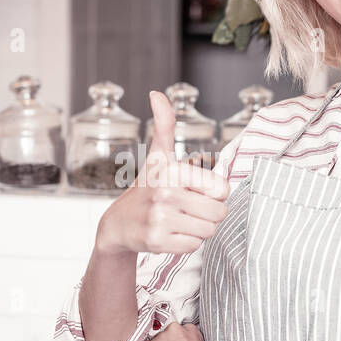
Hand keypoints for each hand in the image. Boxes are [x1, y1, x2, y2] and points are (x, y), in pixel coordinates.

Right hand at [94, 91, 229, 256]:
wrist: (118, 223)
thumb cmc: (146, 188)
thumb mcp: (158, 156)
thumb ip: (164, 125)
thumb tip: (157, 94)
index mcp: (171, 170)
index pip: (222, 189)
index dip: (212, 193)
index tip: (193, 191)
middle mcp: (164, 193)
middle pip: (219, 213)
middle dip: (207, 214)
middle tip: (186, 209)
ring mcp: (160, 219)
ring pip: (208, 231)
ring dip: (197, 229)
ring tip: (178, 221)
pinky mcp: (157, 242)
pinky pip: (194, 246)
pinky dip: (186, 243)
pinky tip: (170, 234)